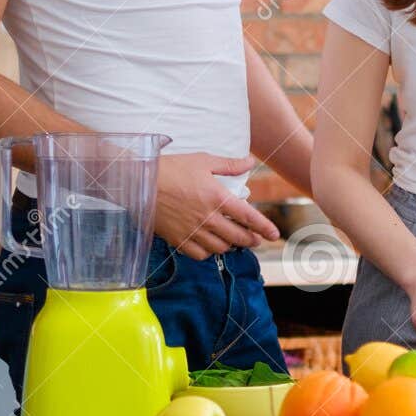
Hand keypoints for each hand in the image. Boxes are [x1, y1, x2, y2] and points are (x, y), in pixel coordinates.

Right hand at [154, 152, 280, 259]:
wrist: (141, 182)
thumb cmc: (172, 168)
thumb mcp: (204, 161)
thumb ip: (230, 165)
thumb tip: (250, 162)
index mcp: (218, 197)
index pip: (249, 217)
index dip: (264, 228)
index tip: (274, 234)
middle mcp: (208, 218)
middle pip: (238, 237)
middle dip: (250, 240)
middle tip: (255, 240)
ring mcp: (193, 231)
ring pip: (220, 248)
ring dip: (230, 245)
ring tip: (232, 241)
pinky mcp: (178, 239)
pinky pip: (200, 254)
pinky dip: (208, 252)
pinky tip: (210, 246)